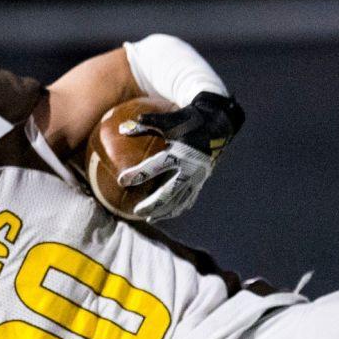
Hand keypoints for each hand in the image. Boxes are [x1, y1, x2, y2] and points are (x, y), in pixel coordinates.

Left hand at [118, 92, 244, 220]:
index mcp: (179, 153)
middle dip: (152, 204)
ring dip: (164, 211)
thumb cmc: (188, 120)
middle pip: (168, 193)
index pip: (154, 166)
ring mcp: (197, 177)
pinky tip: (167, 213)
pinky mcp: (202, 181)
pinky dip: (178, 207)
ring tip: (149, 218)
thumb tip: (121, 128)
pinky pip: (189, 199)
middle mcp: (190, 168)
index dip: (137, 174)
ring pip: (179, 200)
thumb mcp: (168, 120)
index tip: (121, 181)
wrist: (216, 125)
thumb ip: (146, 124)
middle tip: (136, 211)